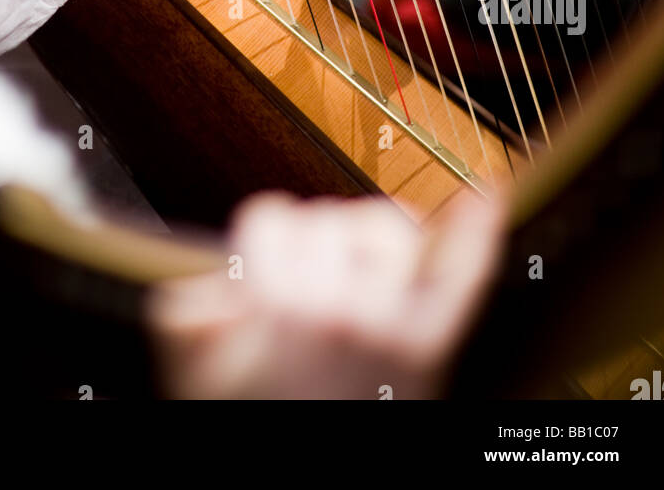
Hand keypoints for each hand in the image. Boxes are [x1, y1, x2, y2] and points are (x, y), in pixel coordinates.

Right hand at [148, 188, 503, 399]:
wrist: (322, 489)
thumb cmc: (256, 429)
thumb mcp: (196, 385)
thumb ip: (183, 326)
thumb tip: (207, 291)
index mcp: (279, 309)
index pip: (270, 219)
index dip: (261, 243)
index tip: (260, 270)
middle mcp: (340, 308)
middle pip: (327, 218)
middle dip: (310, 242)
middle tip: (302, 282)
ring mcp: (394, 324)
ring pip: (390, 229)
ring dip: (372, 239)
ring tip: (357, 267)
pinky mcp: (434, 347)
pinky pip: (464, 276)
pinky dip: (475, 234)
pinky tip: (481, 202)